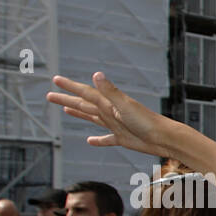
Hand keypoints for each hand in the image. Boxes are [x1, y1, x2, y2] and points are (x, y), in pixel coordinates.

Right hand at [47, 72, 176, 158]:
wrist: (166, 139)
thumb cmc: (148, 121)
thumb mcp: (125, 105)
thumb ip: (110, 91)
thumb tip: (96, 74)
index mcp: (109, 103)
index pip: (85, 92)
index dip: (70, 86)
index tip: (55, 80)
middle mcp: (111, 112)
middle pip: (84, 104)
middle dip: (67, 99)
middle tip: (49, 95)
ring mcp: (116, 125)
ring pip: (92, 118)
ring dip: (79, 113)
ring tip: (65, 109)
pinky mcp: (123, 139)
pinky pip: (107, 139)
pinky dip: (98, 140)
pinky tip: (90, 141)